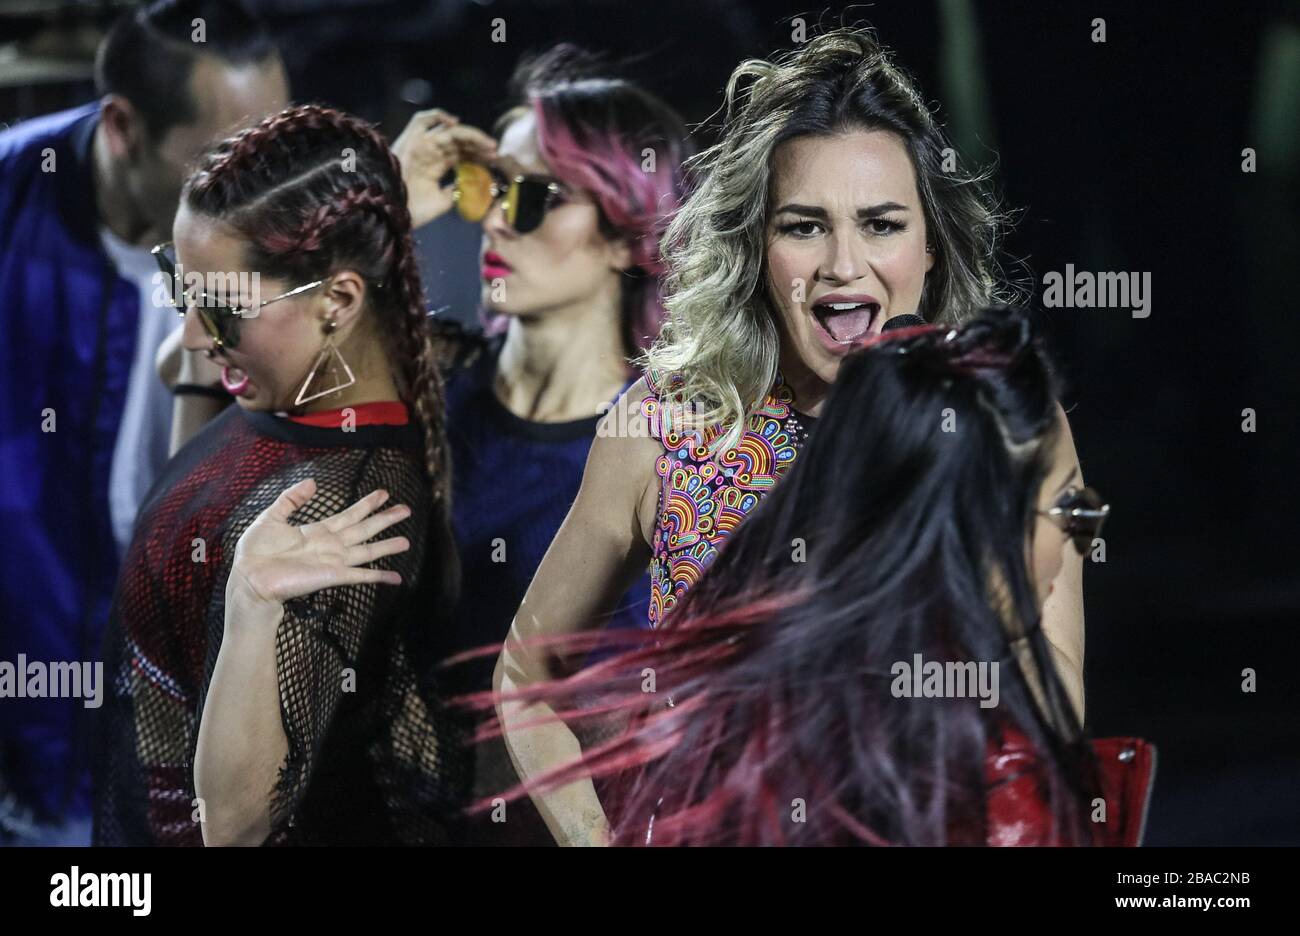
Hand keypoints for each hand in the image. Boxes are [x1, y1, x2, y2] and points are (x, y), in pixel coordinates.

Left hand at [226, 479, 411, 611]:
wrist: (249, 578)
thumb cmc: (256, 552)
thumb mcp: (271, 517)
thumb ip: (292, 499)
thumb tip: (312, 482)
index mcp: (317, 531)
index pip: (349, 515)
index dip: (366, 505)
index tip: (383, 494)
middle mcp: (330, 545)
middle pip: (364, 529)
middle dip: (384, 519)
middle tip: (405, 510)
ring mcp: (334, 561)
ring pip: (367, 551)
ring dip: (387, 546)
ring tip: (406, 541)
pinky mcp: (333, 575)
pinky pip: (360, 576)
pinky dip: (379, 576)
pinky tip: (396, 577)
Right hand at [391, 108, 497, 227]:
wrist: (394, 213)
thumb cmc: (414, 210)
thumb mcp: (442, 201)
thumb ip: (456, 190)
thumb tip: (470, 183)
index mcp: (436, 165)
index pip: (462, 153)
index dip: (479, 155)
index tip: (495, 161)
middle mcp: (429, 152)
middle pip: (459, 142)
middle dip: (479, 146)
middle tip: (495, 153)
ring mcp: (420, 145)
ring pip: (448, 130)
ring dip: (469, 135)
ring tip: (486, 144)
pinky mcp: (410, 140)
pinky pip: (422, 120)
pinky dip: (438, 116)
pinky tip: (456, 124)